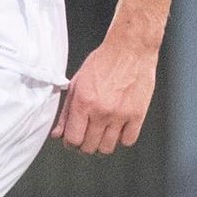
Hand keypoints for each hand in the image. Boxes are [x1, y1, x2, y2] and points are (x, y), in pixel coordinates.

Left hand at [52, 35, 157, 154]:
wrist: (130, 49)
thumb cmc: (103, 61)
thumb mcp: (77, 83)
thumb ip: (66, 111)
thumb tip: (58, 133)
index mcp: (83, 102)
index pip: (73, 139)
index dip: (70, 143)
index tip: (72, 140)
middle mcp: (101, 111)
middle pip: (89, 147)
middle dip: (84, 145)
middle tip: (86, 136)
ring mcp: (121, 115)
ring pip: (108, 148)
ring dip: (102, 145)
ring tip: (102, 134)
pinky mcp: (138, 115)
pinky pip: (128, 141)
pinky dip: (122, 138)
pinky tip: (118, 129)